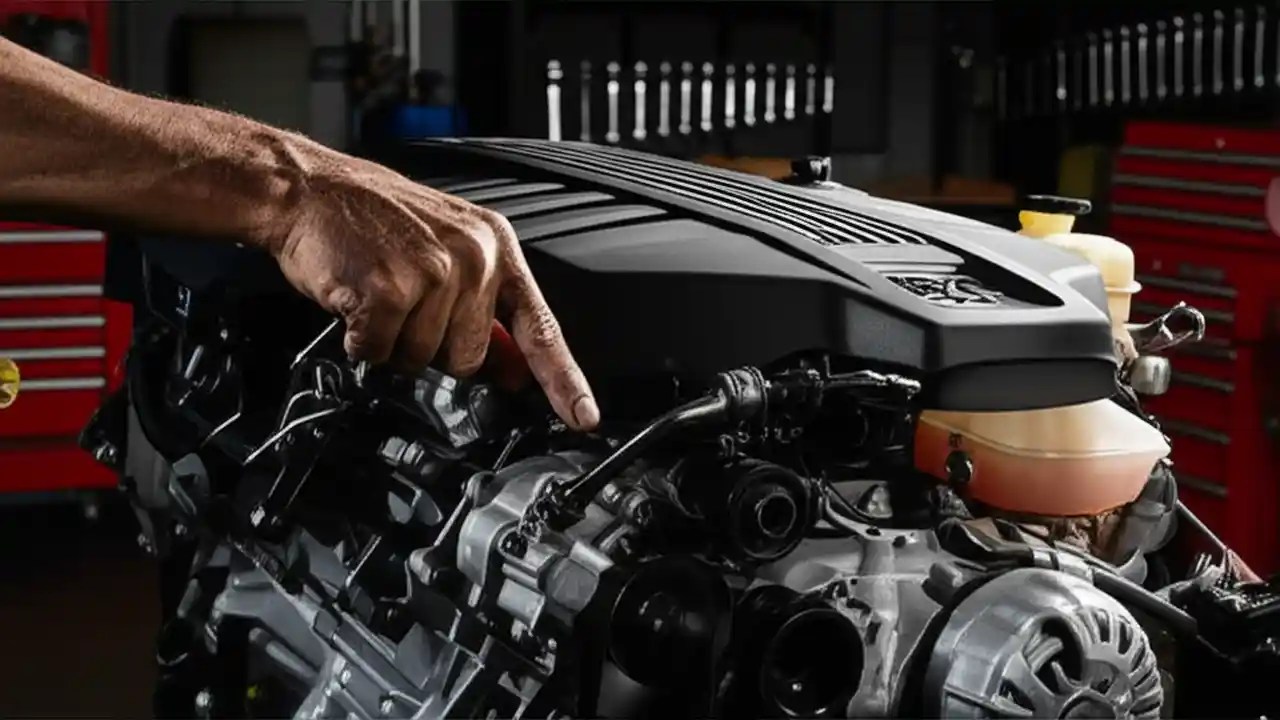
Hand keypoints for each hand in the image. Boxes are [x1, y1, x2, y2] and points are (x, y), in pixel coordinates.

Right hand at [267, 155, 598, 430]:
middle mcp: (474, 256)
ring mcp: (433, 271)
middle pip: (470, 359)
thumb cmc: (372, 220)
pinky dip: (361, 341)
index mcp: (495, 245)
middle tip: (406, 304)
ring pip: (423, 360)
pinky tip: (356, 300)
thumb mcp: (445, 253)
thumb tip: (514, 371)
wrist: (308, 188)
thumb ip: (485, 312)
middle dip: (433, 349)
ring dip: (393, 344)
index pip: (541, 326)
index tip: (583, 417)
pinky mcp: (389, 289)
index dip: (563, 379)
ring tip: (379, 294)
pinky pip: (380, 353)